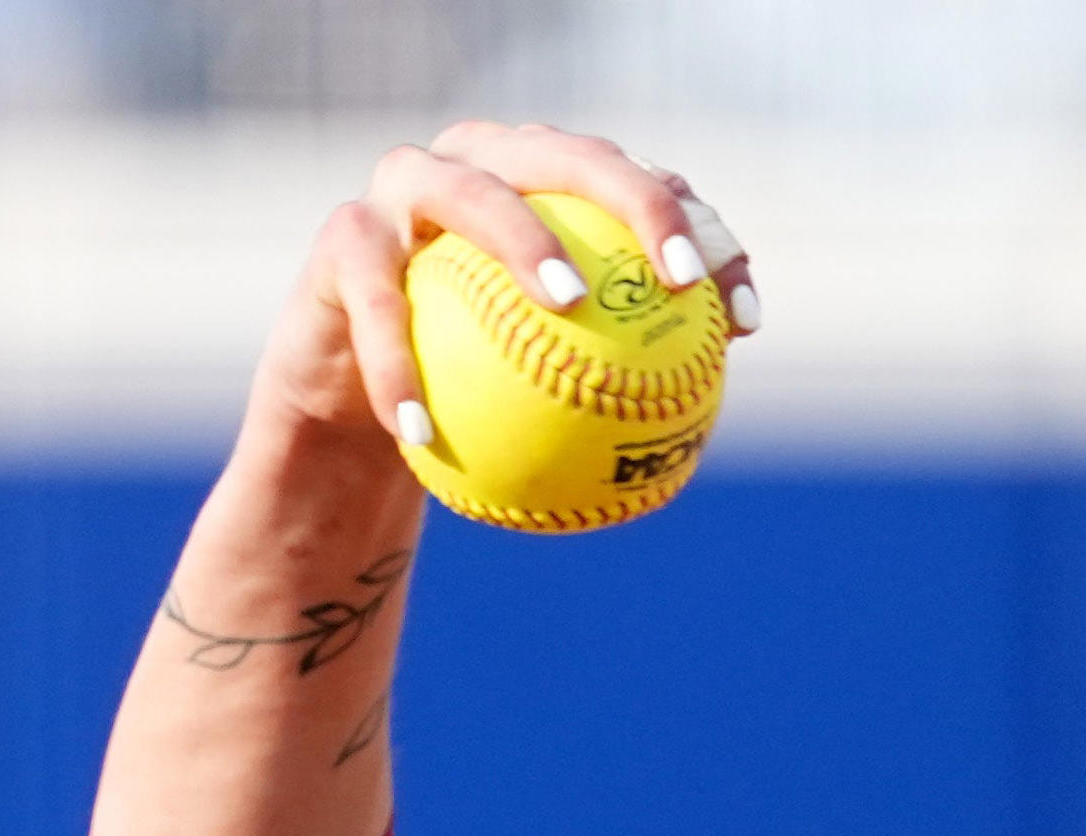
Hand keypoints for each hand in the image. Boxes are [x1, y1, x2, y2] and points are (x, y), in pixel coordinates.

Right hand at [255, 122, 761, 452]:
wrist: (357, 412)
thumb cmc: (473, 399)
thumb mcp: (555, 392)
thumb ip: (626, 375)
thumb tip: (718, 389)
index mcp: (543, 186)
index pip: (639, 187)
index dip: (702, 233)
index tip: (744, 319)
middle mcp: (480, 164)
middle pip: (567, 155)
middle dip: (634, 199)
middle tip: (677, 276)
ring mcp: (406, 190)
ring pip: (472, 194)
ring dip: (523, 240)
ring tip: (566, 303)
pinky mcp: (342, 238)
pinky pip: (377, 297)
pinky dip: (399, 362)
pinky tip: (423, 430)